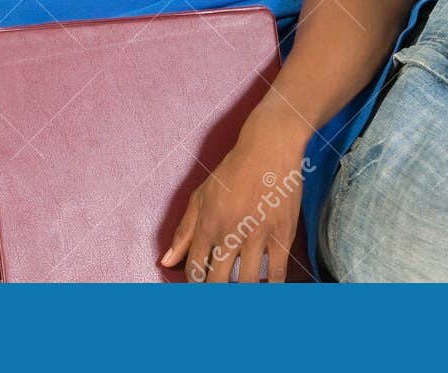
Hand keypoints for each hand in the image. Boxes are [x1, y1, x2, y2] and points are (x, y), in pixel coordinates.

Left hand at [161, 114, 306, 282]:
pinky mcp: (282, 234)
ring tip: (240, 294)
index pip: (194, 271)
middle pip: (217, 282)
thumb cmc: (233, 170)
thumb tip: (166, 262)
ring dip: (241, 294)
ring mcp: (257, 235)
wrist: (269, 149)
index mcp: (207, 225)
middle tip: (219, 298)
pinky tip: (266, 289)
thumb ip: (183, 231)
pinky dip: (270, 287)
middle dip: (215, 295)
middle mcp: (229, 233)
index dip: (195, 286)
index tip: (201, 290)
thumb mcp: (201, 196)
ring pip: (246, 282)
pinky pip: (276, 273)